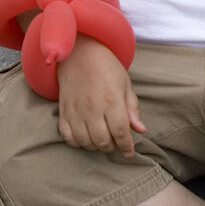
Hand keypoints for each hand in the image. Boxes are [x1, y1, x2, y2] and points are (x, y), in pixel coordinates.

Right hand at [57, 35, 145, 157]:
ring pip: (85, 141)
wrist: (79, 53)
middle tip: (116, 143)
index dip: (126, 146)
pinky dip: (77, 142)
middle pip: (102, 141)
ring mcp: (75, 110)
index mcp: (111, 100)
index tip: (129, 151)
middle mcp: (92, 108)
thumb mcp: (125, 84)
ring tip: (102, 140)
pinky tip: (85, 137)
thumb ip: (132, 109)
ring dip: (95, 146)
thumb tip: (141, 130)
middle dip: (112, 147)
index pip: (120, 132)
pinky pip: (67, 136)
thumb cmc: (107, 67)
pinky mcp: (63, 111)